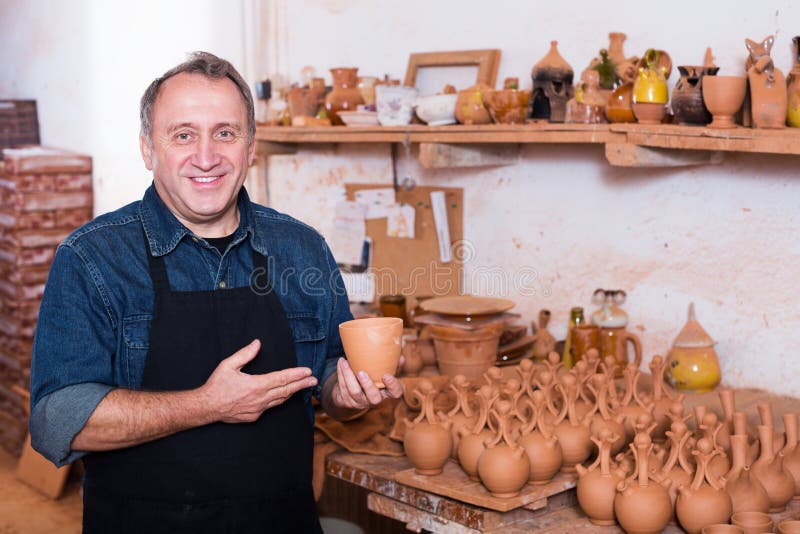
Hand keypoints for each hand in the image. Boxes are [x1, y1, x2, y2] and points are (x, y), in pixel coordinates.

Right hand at [202, 339, 317, 422]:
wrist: (207, 407)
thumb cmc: (217, 385)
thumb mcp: (228, 365)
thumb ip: (245, 354)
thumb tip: (257, 343)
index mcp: (256, 385)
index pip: (282, 378)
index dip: (296, 374)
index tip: (307, 371)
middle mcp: (260, 398)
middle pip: (286, 390)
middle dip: (301, 384)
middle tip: (314, 380)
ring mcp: (258, 409)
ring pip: (280, 400)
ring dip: (293, 392)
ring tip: (304, 386)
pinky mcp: (254, 416)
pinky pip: (271, 407)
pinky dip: (279, 400)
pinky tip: (284, 396)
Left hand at [330, 356, 403, 412]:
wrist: (350, 395)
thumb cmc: (371, 380)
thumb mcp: (381, 374)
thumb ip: (392, 366)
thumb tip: (401, 357)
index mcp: (385, 392)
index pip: (395, 393)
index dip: (392, 386)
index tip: (386, 375)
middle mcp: (374, 400)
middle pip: (374, 398)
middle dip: (368, 385)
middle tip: (361, 373)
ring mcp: (360, 402)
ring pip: (354, 392)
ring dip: (348, 376)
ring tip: (345, 362)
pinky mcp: (347, 401)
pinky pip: (343, 388)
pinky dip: (341, 374)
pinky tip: (341, 363)